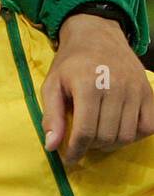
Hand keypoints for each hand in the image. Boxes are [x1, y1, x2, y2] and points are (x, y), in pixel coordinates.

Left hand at [42, 14, 153, 162]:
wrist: (98, 36)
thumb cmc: (70, 63)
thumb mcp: (51, 85)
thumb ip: (51, 116)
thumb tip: (51, 146)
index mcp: (88, 85)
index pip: (84, 132)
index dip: (75, 151)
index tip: (69, 159)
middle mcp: (116, 87)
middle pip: (106, 136)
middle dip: (91, 147)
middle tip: (81, 144)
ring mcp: (136, 90)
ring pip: (127, 135)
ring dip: (111, 144)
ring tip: (97, 138)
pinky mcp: (149, 92)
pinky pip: (148, 126)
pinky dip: (134, 135)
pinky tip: (118, 129)